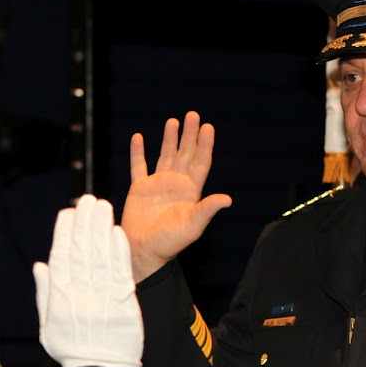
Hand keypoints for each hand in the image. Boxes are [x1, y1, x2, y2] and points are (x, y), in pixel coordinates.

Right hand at [32, 194, 142, 366]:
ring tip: (102, 205)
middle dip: (84, 222)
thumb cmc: (72, 350)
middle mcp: (80, 291)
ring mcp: (102, 295)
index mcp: (60, 296)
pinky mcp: (124, 300)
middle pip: (81, 250)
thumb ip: (44, 293)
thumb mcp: (47, 326)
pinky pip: (121, 270)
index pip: (61, 256)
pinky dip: (119, 250)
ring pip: (101, 255)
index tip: (67, 212)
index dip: (64, 232)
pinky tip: (117, 231)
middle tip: (87, 199)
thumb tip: (39, 265)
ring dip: (101, 228)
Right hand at [121, 111, 232, 281]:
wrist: (144, 251)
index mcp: (191, 191)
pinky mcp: (139, 188)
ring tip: (172, 121)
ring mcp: (157, 185)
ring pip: (165, 155)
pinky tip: (138, 137)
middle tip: (193, 115)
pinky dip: (137, 152)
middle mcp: (176, 184)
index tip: (208, 127)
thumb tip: (228, 199)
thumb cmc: (170, 242)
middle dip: (189, 135)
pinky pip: (138, 166)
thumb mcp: (193, 225)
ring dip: (169, 138)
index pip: (201, 162)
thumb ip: (207, 209)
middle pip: (185, 154)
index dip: (205, 144)